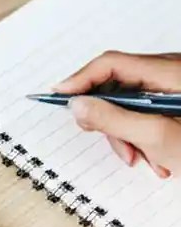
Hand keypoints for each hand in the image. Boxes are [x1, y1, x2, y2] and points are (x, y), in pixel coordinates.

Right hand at [54, 51, 180, 177]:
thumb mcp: (158, 138)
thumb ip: (113, 119)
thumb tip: (78, 105)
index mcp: (172, 71)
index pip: (112, 64)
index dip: (81, 79)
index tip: (59, 95)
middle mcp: (175, 72)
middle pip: (121, 86)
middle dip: (113, 122)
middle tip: (121, 150)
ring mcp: (178, 86)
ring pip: (134, 103)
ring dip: (132, 136)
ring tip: (150, 162)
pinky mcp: (179, 100)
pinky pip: (150, 111)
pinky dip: (148, 136)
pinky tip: (162, 158)